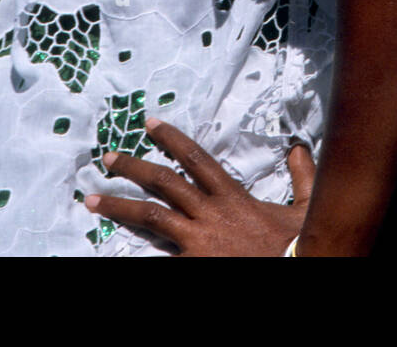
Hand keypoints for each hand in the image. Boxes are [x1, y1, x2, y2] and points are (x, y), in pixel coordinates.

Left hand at [84, 117, 314, 256]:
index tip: (147, 123)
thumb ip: (302, 178)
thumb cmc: (297, 248)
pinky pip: (156, 258)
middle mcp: (209, 214)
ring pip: (150, 217)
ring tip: (91, 201)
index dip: (170, 138)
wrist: (296, 271)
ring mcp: (197, 243)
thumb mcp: (305, 209)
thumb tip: (299, 149)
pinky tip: (114, 250)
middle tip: (108, 159)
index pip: (195, 157)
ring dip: (118, 207)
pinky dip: (136, 252)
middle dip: (132, 168)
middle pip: (163, 182)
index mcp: (231, 197)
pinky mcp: (191, 267)